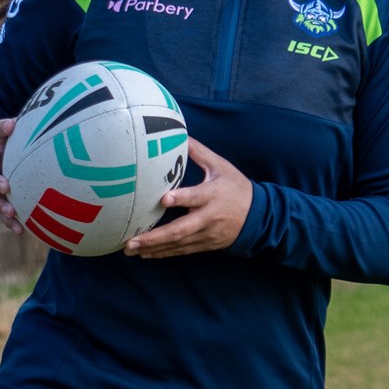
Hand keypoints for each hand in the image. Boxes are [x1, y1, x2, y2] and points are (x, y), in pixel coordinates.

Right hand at [0, 119, 22, 233]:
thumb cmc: (1, 139)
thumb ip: (3, 127)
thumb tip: (11, 124)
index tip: (5, 186)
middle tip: (11, 211)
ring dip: (5, 218)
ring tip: (19, 228)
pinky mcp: (0, 199)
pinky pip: (4, 212)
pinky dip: (12, 222)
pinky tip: (24, 231)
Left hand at [124, 138, 251, 258]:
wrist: (258, 218)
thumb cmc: (236, 188)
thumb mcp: (221, 166)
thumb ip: (199, 152)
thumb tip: (180, 134)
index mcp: (213, 194)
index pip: (195, 196)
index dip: (181, 198)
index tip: (164, 199)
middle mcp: (208, 217)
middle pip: (180, 229)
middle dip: (155, 237)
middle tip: (132, 241)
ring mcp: (206, 234)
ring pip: (177, 244)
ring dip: (153, 248)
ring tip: (130, 250)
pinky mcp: (204, 244)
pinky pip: (181, 251)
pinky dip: (163, 253)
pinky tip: (145, 254)